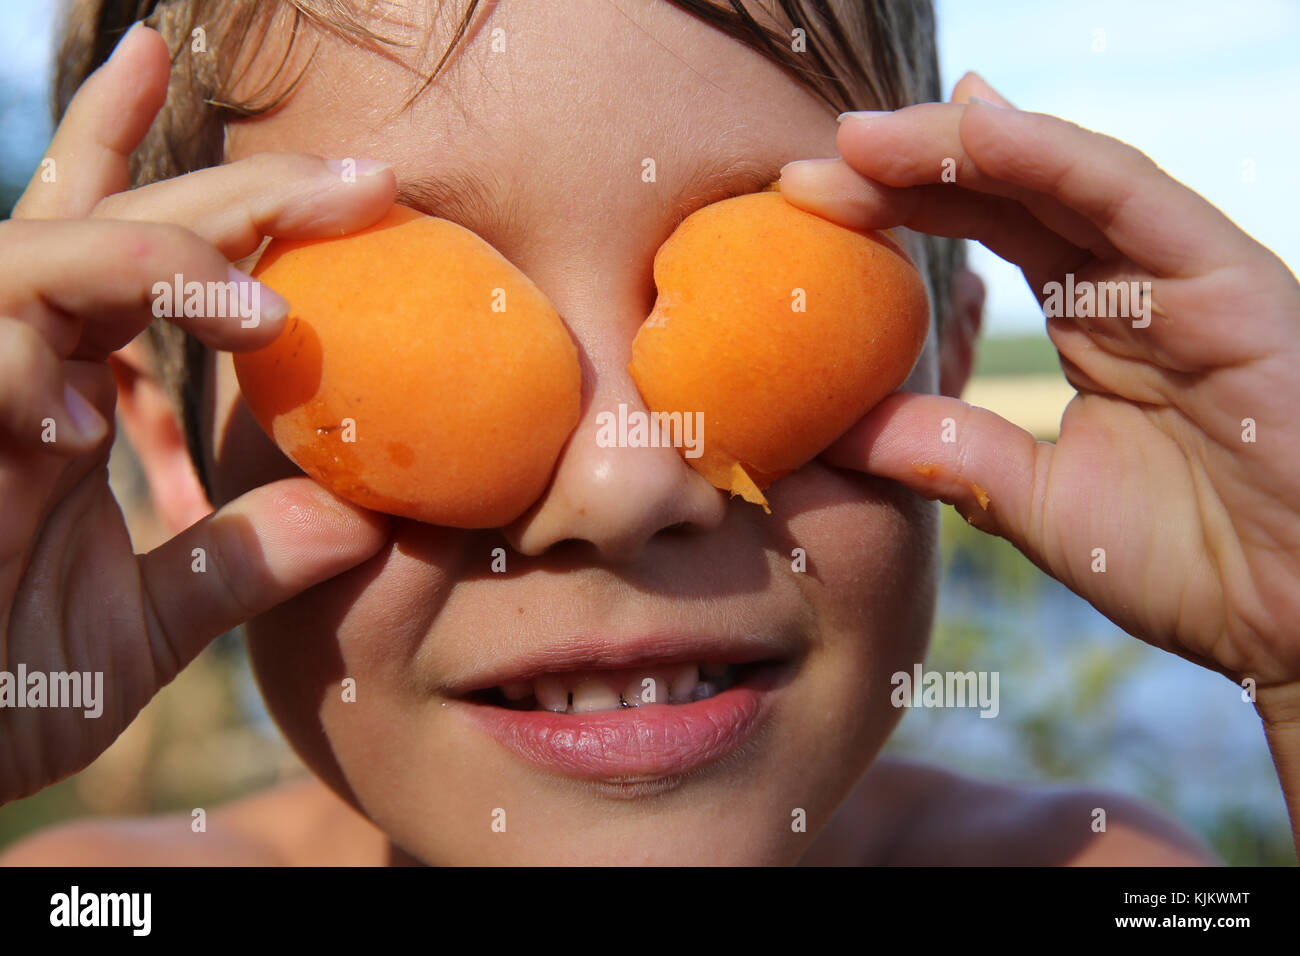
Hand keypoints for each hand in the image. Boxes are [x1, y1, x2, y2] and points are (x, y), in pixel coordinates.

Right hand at [0, 24, 395, 802]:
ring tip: (262, 317)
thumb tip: (364, 519)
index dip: (218, 196)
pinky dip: (34, 351)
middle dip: (241, 193)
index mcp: (63, 392)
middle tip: (366, 178)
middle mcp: (11, 367)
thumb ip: (241, 562)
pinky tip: (80, 422)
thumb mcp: (145, 626)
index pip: (131, 254)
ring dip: (154, 260)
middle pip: (117, 224)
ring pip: (38, 255)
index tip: (356, 180)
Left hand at [779, 73, 1299, 845]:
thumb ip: (949, 452)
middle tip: (815, 160)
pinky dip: (1053, 156)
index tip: (804, 209)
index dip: (896, 213)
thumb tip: (840, 425)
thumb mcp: (1034, 503)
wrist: (1295, 623)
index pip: (984, 239)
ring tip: (865, 137)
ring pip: (1062, 176)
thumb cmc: (1191, 562)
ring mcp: (1179, 275)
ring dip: (959, 147)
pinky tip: (976, 128)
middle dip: (906, 171)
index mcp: (1093, 325)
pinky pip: (1133, 198)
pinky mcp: (1230, 281)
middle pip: (1008, 195)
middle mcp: (1132, 285)